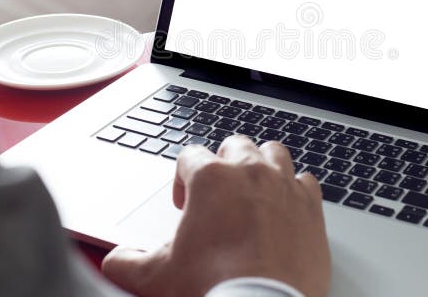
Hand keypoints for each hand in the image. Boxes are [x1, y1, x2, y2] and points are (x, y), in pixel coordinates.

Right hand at [102, 136, 330, 296]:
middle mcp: (249, 172)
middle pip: (234, 145)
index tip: (185, 204)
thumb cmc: (213, 289)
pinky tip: (285, 210)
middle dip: (223, 164)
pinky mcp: (311, 207)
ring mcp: (283, 186)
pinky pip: (305, 182)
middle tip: (218, 196)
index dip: (182, 179)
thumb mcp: (156, 277)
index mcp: (210, 178)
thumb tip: (115, 261)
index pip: (190, 156)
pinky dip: (294, 190)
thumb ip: (128, 262)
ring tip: (253, 192)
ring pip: (273, 153)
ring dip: (262, 165)